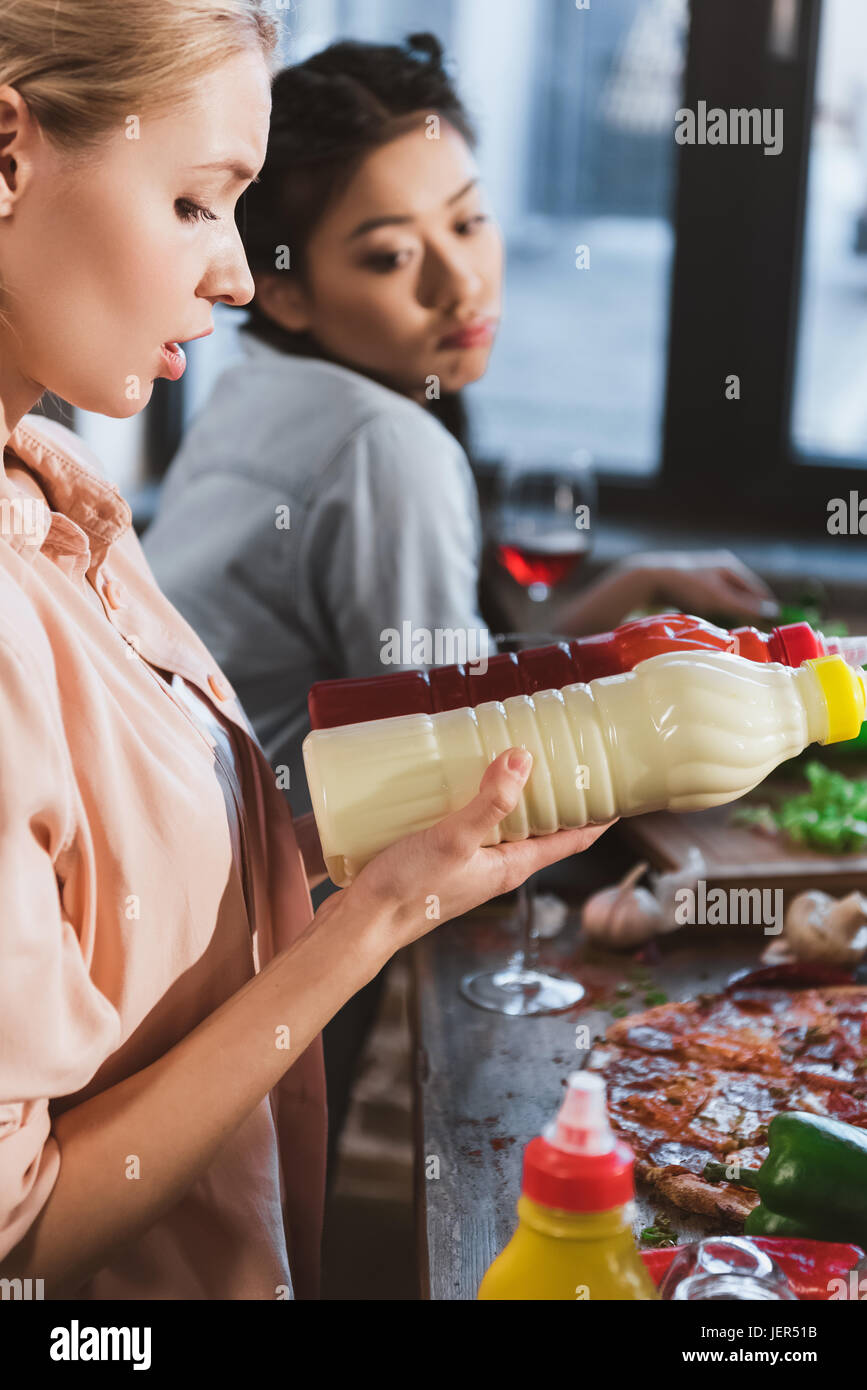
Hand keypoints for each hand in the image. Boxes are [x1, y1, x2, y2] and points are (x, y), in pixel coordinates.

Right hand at [312, 748, 613, 960]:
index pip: (572, 839)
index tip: (620, 787)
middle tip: (567, 753)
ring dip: (513, 793)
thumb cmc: (409, 892)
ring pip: (504, 823)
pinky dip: (475, 798)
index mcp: (511, 867)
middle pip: (541, 828)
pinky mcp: (439, 857)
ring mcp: (467, 863)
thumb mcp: (453, 840)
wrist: (360, 925)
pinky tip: (456, 777)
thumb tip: (523, 760)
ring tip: (513, 752)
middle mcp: (495, 867)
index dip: (600, 815)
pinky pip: (469, 822)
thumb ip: (489, 803)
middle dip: (557, 795)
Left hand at [620, 549, 777, 622]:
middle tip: (753, 634)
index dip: (765, 608)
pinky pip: (707, 604)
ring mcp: (702, 577)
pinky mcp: (687, 587)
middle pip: (740, 595)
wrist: (648, 580)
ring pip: (723, 601)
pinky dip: (712, 615)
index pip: (757, 589)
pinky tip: (710, 626)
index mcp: (729, 566)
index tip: (772, 627)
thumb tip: (772, 612)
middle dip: (746, 613)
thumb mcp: (719, 599)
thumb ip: (745, 606)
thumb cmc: (687, 588)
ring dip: (728, 616)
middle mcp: (717, 568)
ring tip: (733, 633)